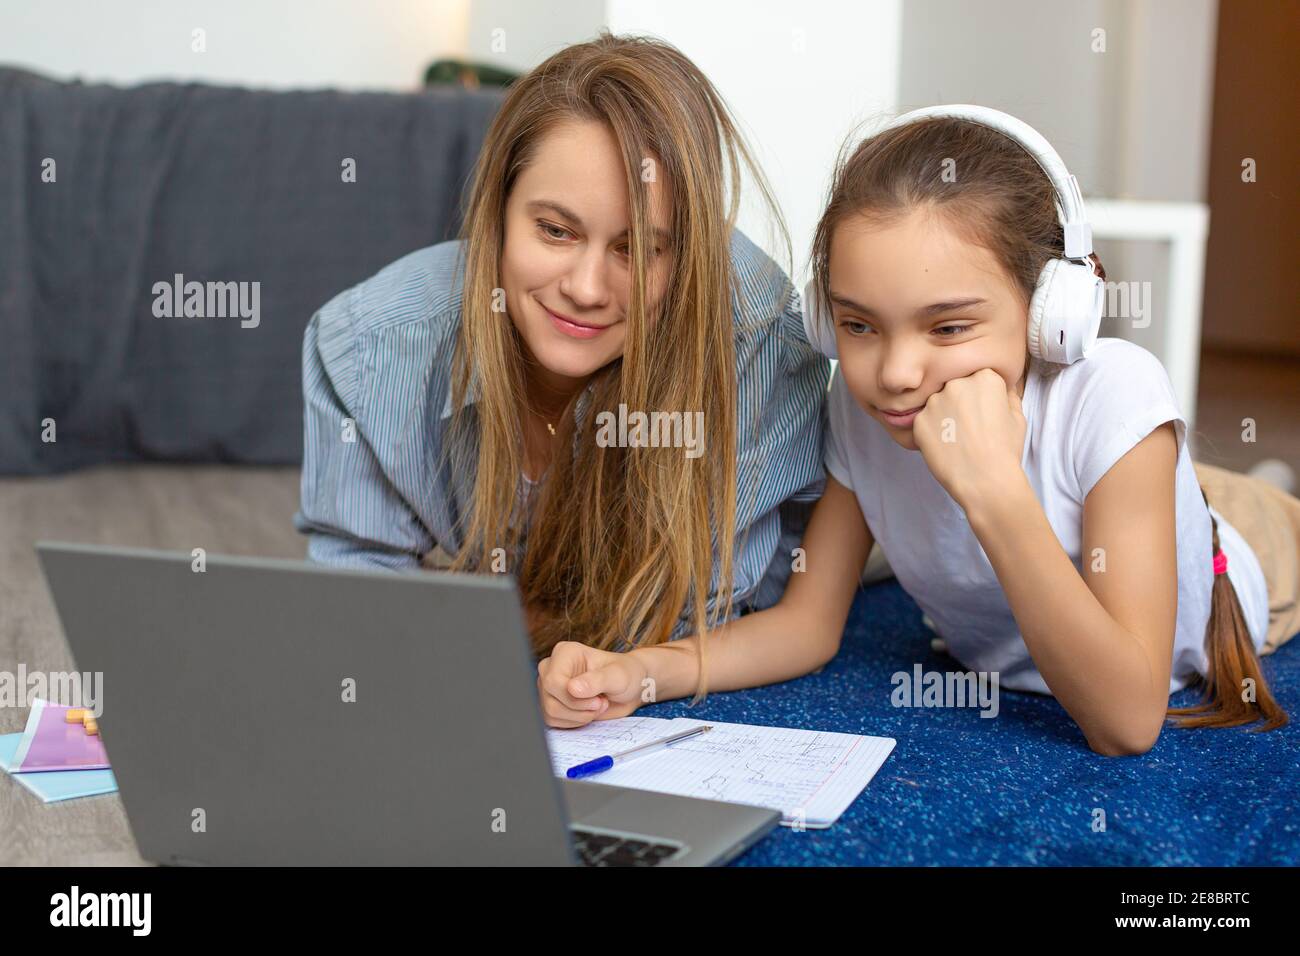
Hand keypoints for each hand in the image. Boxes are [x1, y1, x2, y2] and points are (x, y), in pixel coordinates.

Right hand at [537, 641, 648, 727]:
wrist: (630, 689)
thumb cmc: (625, 675)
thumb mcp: (617, 675)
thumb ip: (596, 680)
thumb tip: (572, 688)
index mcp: (565, 653)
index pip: (553, 681)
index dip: (574, 698)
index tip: (598, 699)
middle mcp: (552, 668)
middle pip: (550, 699)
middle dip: (579, 709)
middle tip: (601, 702)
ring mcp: (549, 686)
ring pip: (550, 713)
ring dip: (579, 716)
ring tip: (597, 704)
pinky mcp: (551, 702)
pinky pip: (553, 721)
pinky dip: (574, 722)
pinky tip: (588, 711)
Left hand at [911, 368, 1026, 506]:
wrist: (985, 480)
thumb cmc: (1005, 450)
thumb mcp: (1017, 416)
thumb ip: (1008, 394)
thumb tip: (1002, 387)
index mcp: (985, 377)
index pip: (977, 377)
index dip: (980, 396)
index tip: (983, 412)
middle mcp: (957, 383)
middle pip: (955, 387)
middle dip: (959, 402)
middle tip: (969, 426)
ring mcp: (935, 401)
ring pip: (937, 403)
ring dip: (944, 415)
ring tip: (957, 438)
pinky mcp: (919, 420)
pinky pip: (924, 421)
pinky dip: (932, 432)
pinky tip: (945, 446)